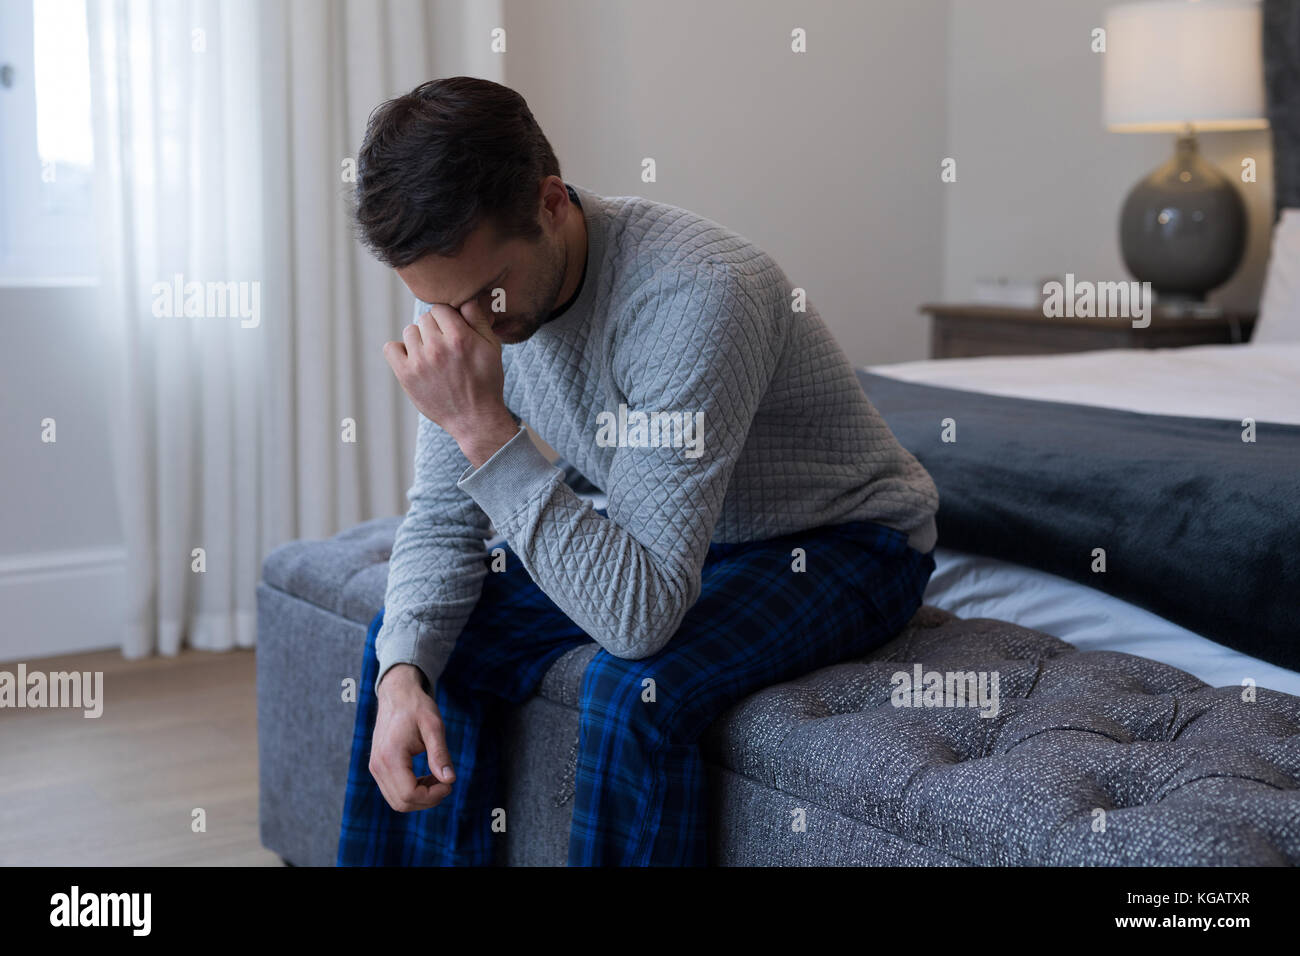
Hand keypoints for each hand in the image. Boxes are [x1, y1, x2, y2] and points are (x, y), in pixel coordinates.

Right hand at [369, 664, 455, 811]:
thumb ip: (440, 754)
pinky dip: (412, 792)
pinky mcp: (378, 768)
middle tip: (446, 783)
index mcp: (390, 756)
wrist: (397, 694)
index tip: (449, 784)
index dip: (433, 796)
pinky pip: (394, 792)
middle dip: (428, 800)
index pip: (409, 794)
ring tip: (438, 778)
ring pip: (397, 801)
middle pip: (402, 803)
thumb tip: (450, 780)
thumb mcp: (434, 726)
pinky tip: (428, 777)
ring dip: (421, 797)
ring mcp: (375, 768)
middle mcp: (378, 766)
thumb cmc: (416, 707)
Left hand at [383, 299, 517, 465]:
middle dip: (435, 329)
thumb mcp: (492, 347)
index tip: (453, 332)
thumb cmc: (486, 381)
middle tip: (445, 347)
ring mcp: (419, 362)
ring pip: (409, 331)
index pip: (441, 309)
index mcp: (459, 337)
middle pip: (424, 319)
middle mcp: (437, 347)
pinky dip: (399, 350)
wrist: (474, 418)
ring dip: (419, 340)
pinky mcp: (406, 376)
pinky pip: (391, 348)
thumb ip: (477, 319)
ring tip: (432, 356)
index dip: (448, 319)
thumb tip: (464, 298)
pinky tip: (413, 359)